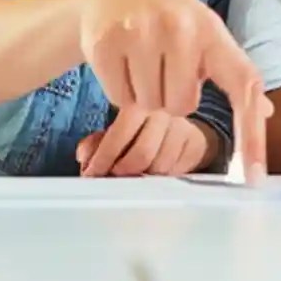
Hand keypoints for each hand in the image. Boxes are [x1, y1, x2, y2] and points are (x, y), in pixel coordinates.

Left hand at [76, 109, 215, 176]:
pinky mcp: (195, 143)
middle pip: (141, 156)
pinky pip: (175, 171)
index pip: (119, 134)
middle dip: (122, 172)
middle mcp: (163, 112)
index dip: (103, 159)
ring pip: (159, 168)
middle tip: (113, 177)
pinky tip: (154, 171)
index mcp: (139, 102)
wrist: (183, 124)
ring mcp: (183, 127)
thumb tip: (84, 158)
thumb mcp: (115, 129)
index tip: (91, 174)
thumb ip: (96, 142)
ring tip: (135, 174)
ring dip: (143, 177)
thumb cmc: (144, 128)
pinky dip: (161, 178)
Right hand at [81, 0, 270, 182]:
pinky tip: (123, 64)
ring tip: (143, 65)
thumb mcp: (206, 38)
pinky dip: (121, 92)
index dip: (251, 132)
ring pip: (150, 107)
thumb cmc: (169, 24)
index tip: (253, 175)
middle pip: (182, 106)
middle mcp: (179, 27)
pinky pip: (120, 100)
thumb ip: (233, 74)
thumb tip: (265, 109)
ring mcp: (140, 32)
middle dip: (172, 98)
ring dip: (146, 97)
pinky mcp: (106, 42)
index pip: (243, 85)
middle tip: (164, 70)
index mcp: (211, 30)